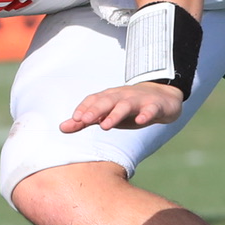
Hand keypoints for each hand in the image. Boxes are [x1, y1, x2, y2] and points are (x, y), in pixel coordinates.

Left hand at [60, 81, 184, 132]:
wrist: (162, 97)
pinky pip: (150, 109)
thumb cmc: (129, 108)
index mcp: (109, 97)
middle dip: (95, 110)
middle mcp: (122, 96)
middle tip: (84, 120)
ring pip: (126, 105)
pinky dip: (146, 114)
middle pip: (107, 101)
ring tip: (106, 126)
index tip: (74, 119)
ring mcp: (139, 100)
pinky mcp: (155, 106)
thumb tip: (62, 128)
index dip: (84, 108)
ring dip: (115, 114)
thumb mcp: (107, 114)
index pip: (94, 100)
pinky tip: (141, 121)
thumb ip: (85, 121)